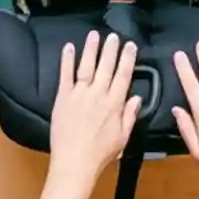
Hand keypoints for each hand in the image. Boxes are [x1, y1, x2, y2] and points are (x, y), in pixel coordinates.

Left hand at [47, 31, 142, 193]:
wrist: (75, 162)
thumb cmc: (101, 153)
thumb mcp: (123, 137)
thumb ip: (130, 115)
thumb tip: (136, 97)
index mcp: (114, 104)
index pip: (123, 76)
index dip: (127, 59)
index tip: (130, 46)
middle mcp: (97, 95)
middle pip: (106, 67)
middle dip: (111, 49)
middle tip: (114, 36)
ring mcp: (79, 94)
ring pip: (87, 66)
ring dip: (91, 50)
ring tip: (94, 35)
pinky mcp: (62, 98)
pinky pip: (65, 75)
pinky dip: (67, 60)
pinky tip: (69, 47)